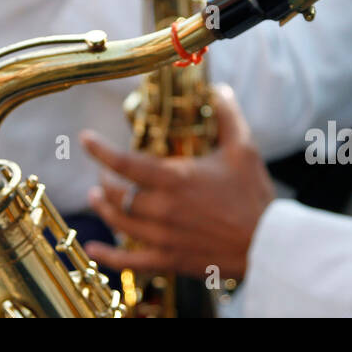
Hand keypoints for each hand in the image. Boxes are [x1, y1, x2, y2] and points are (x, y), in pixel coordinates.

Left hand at [80, 86, 274, 280]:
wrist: (267, 245)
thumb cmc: (254, 197)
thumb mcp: (244, 150)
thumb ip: (228, 117)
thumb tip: (220, 90)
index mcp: (175, 179)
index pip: (124, 162)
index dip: (100, 150)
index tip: (85, 139)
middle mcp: (162, 208)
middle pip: (116, 193)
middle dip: (104, 180)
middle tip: (103, 173)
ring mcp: (163, 237)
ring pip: (119, 221)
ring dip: (103, 207)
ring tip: (97, 197)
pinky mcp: (169, 259)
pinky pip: (130, 261)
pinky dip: (109, 255)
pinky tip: (94, 248)